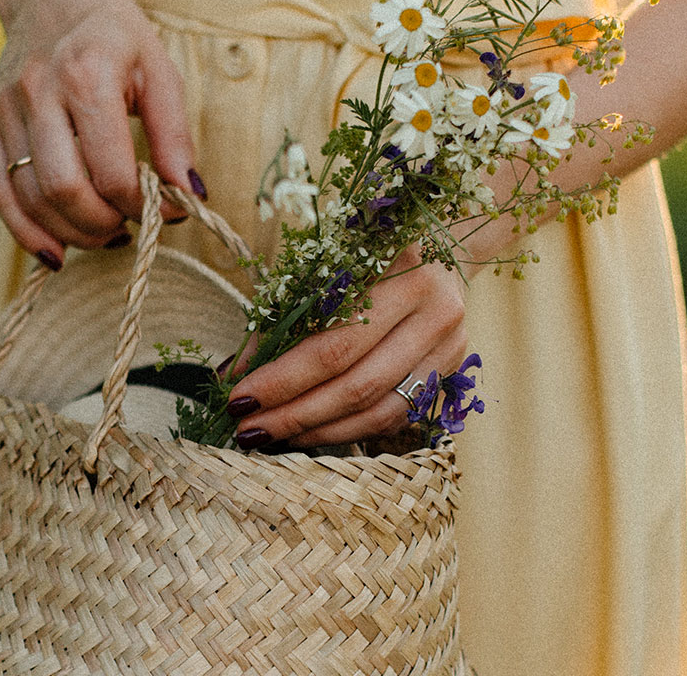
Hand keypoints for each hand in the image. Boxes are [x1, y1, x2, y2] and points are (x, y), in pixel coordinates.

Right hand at [0, 0, 196, 266]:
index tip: (169, 209)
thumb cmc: (114, 31)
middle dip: (104, 225)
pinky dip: (25, 231)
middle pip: (65, 190)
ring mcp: (6, 111)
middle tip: (132, 227)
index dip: (145, 205)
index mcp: (88, 77)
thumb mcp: (158, 69)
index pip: (113, 171)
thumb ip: (175, 134)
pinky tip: (56, 251)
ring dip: (71, 233)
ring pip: (30, 198)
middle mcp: (39, 95)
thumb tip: (190, 194)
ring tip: (106, 234)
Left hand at [226, 246, 467, 448]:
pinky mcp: (451, 370)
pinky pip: (394, 416)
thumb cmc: (369, 254)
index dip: (284, 378)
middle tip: (249, 427)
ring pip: (377, 409)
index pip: (333, 343)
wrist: (441, 249)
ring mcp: (449, 346)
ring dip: (318, 430)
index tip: (239, 397)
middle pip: (356, 383)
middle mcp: (435, 312)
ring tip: (272, 437)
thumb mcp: (323, 268)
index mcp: (401, 273)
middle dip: (294, 413)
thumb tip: (235, 375)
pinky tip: (311, 432)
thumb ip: (282, 318)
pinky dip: (349, 430)